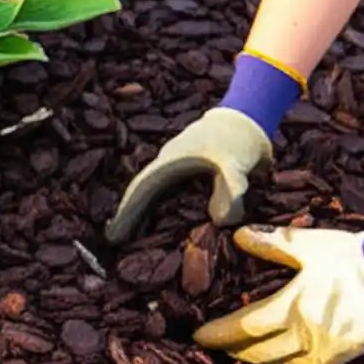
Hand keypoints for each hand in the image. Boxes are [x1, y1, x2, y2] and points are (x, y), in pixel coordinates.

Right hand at [105, 107, 271, 242]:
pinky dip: (173, 216)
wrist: (251, 115)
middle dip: (133, 221)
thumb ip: (229, 191)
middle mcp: (171, 168)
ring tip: (143, 244)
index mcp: (170, 162)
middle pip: (144, 197)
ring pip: (159, 198)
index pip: (140, 191)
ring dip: (150, 218)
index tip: (112, 237)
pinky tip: (179, 232)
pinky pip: (177, 200)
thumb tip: (221, 222)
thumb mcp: (235, 163)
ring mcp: (182, 172)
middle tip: (123, 247)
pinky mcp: (197, 177)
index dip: (125, 215)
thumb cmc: (238, 135)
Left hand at [193, 225, 363, 363]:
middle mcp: (304, 337)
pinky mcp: (340, 357)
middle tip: (211, 346)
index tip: (198, 335)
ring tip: (237, 353)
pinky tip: (276, 360)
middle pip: (256, 351)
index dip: (217, 334)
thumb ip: (271, 243)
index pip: (243, 328)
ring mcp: (324, 351)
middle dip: (230, 350)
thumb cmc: (353, 257)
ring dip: (254, 360)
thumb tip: (238, 236)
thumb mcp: (308, 245)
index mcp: (291, 309)